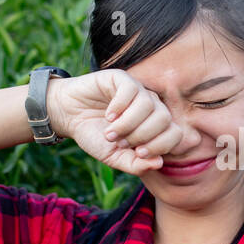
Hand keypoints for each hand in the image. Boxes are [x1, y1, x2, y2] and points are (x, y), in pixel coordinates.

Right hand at [50, 69, 185, 176]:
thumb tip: (159, 163)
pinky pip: (131, 90)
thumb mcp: (114, 158)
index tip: (138, 153)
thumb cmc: (95, 136)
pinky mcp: (121, 79)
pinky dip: (120, 107)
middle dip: (142, 135)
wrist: (69, 117)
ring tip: (110, 132)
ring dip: (128, 124)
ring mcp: (138, 91)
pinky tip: (108, 115)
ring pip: (148, 104)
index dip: (160, 145)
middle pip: (164, 119)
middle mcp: (151, 107)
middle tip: (120, 142)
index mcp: (155, 126)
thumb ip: (136, 165)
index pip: (175, 134)